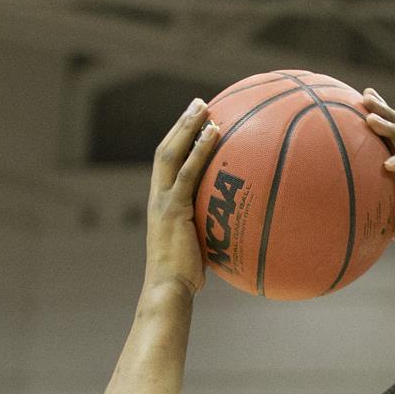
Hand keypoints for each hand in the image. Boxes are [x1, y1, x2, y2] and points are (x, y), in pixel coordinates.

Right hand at [146, 99, 224, 295]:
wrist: (168, 290)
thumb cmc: (185, 279)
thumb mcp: (199, 250)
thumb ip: (211, 233)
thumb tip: (237, 231)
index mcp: (160, 205)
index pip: (166, 165)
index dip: (177, 141)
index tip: (193, 124)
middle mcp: (157, 197)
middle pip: (165, 150)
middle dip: (182, 124)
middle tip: (199, 104)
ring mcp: (163, 201)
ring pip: (171, 153)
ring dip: (188, 126)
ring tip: (205, 106)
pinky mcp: (173, 208)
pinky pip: (188, 172)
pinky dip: (200, 149)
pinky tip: (215, 132)